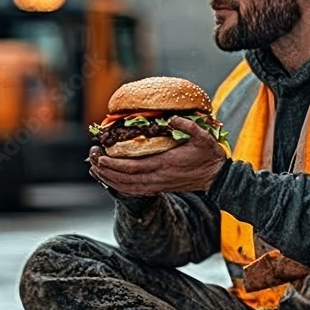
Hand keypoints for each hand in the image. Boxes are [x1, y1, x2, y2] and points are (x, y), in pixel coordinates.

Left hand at [89, 116, 226, 196]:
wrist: (217, 177)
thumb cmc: (209, 156)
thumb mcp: (203, 137)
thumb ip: (188, 126)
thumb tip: (171, 118)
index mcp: (166, 164)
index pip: (134, 166)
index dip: (115, 163)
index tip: (101, 156)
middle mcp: (159, 177)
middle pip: (126, 179)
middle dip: (106, 170)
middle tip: (92, 160)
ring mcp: (158, 185)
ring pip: (128, 187)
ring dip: (110, 180)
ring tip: (95, 170)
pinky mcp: (160, 188)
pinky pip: (135, 191)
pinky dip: (120, 187)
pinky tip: (111, 181)